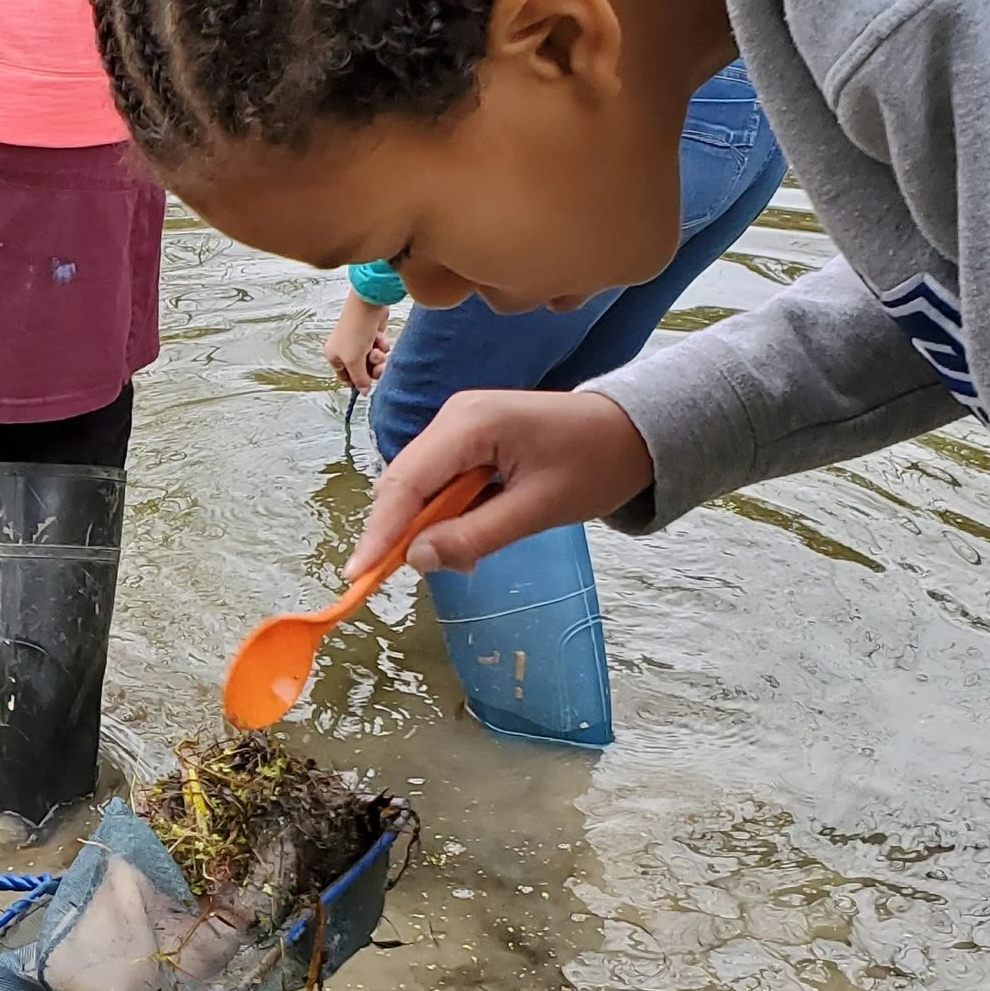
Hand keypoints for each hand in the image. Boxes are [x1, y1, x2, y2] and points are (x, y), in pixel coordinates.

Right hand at [326, 289, 388, 393]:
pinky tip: (379, 337)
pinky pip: (380, 349)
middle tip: (377, 367)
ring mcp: (360, 341)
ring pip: (373, 360)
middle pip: (362, 370)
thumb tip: (363, 392)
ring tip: (377, 349)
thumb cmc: (355, 331)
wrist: (368, 305)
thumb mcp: (353, 361)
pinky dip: (382, 345)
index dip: (357, 382)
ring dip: (378, 358)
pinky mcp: (373, 334)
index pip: (346, 377)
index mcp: (334, 356)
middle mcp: (345, 349)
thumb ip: (359, 379)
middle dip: (371, 369)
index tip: (367, 384)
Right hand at [349, 386, 654, 581]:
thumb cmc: (595, 464)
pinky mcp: (467, 438)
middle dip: (402, 532)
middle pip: (403, 483)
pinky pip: (438, 482)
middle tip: (422, 574)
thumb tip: (416, 560)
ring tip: (467, 553)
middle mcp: (456, 415)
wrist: (632, 433)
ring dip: (428, 526)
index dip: (379, 532)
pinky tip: (471, 533)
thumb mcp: (538, 510)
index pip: (407, 482)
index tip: (356, 575)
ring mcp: (459, 424)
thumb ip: (474, 535)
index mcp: (471, 422)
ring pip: (418, 485)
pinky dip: (445, 514)